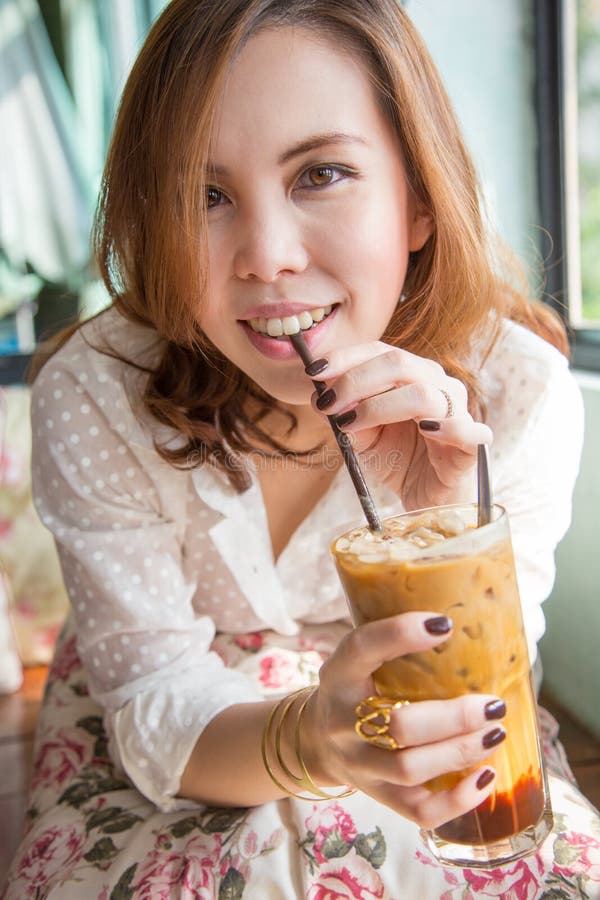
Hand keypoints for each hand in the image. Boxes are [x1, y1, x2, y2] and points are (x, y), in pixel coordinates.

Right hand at [302, 613, 505, 829]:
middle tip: (493, 704)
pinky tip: (485, 778)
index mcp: (338, 674)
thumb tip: (471, 623)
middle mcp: (342, 721)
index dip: (399, 634)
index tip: (444, 625)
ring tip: (496, 733)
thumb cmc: (355, 688)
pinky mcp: (377, 796)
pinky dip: (457, 801)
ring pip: (410, 768)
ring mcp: (358, 764)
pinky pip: (418, 810)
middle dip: (454, 717)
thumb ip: (394, 645)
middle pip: (398, 725)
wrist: (315, 740)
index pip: (361, 649)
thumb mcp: (359, 660)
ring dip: (461, 752)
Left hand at [312, 342, 491, 508]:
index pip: (381, 352)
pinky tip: (425, 431)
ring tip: (350, 425)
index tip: (312, 372)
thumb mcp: (362, 439)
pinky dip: (446, 428)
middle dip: (355, 381)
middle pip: (398, 364)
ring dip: (379, 407)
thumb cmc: (400, 461)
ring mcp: (458, 412)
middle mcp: (438, 385)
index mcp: (413, 376)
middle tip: (327, 404)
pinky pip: (466, 429)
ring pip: (423, 394)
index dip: (346, 358)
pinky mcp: (473, 445)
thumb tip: (319, 396)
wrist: (429, 501)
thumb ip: (346, 416)